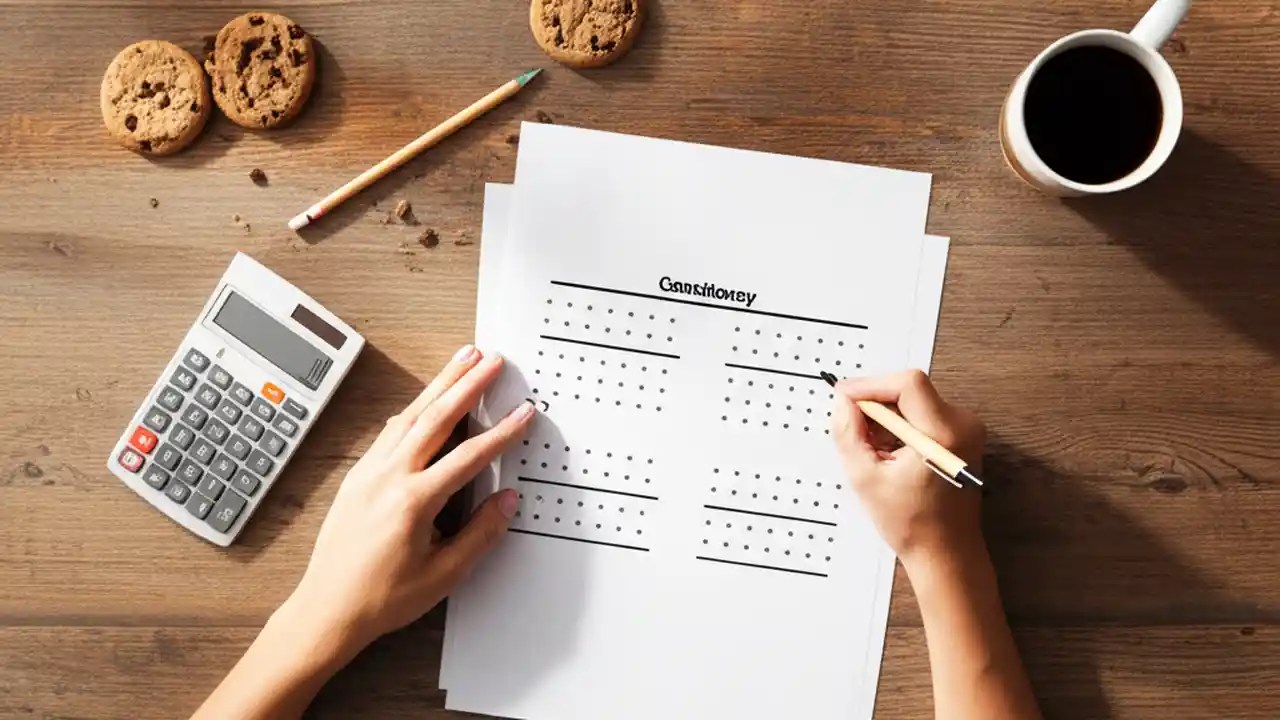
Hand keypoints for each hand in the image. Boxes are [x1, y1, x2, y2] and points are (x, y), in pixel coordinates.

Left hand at [282, 345, 533, 652]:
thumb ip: (480, 534)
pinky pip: (390, 431)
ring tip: (462, 361)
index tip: (522, 414)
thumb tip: (506, 501)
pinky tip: (423, 401)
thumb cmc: (380, 598)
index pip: (468, 456)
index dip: (501, 433)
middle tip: (491, 360)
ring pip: (409, 415)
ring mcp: (368, 472)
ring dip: (438, 385)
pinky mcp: (357, 476)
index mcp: (412, 502)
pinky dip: (413, 408)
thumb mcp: (443, 575)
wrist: (328, 609)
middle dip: (467, 384)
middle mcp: (387, 478)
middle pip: (436, 418)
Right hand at [829, 370, 985, 569]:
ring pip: (913, 401)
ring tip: (873, 451)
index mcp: (944, 434)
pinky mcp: (960, 436)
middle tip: (853, 429)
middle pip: (909, 389)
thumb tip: (842, 402)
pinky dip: (899, 426)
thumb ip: (849, 433)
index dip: (870, 385)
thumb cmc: (913, 525)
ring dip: (886, 417)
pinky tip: (888, 454)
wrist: (946, 552)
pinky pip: (922, 414)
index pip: (907, 384)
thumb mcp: (865, 478)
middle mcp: (962, 425)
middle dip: (875, 403)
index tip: (844, 397)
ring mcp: (965, 429)